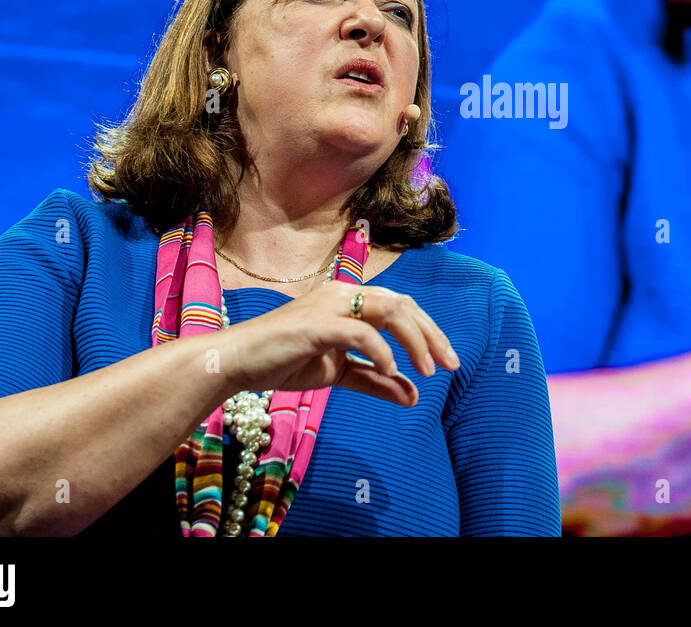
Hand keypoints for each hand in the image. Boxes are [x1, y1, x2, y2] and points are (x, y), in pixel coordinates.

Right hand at [218, 280, 459, 406]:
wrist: (239, 364)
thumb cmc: (284, 362)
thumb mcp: (338, 374)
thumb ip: (374, 381)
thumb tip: (412, 397)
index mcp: (349, 300)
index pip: (401, 307)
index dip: (428, 331)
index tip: (447, 362)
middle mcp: (343, 294)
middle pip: (402, 305)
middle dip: (432, 335)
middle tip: (451, 366)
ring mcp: (330, 305)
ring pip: (389, 311)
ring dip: (415, 341)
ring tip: (428, 371)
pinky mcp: (317, 324)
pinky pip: (359, 332)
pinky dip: (381, 351)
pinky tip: (393, 370)